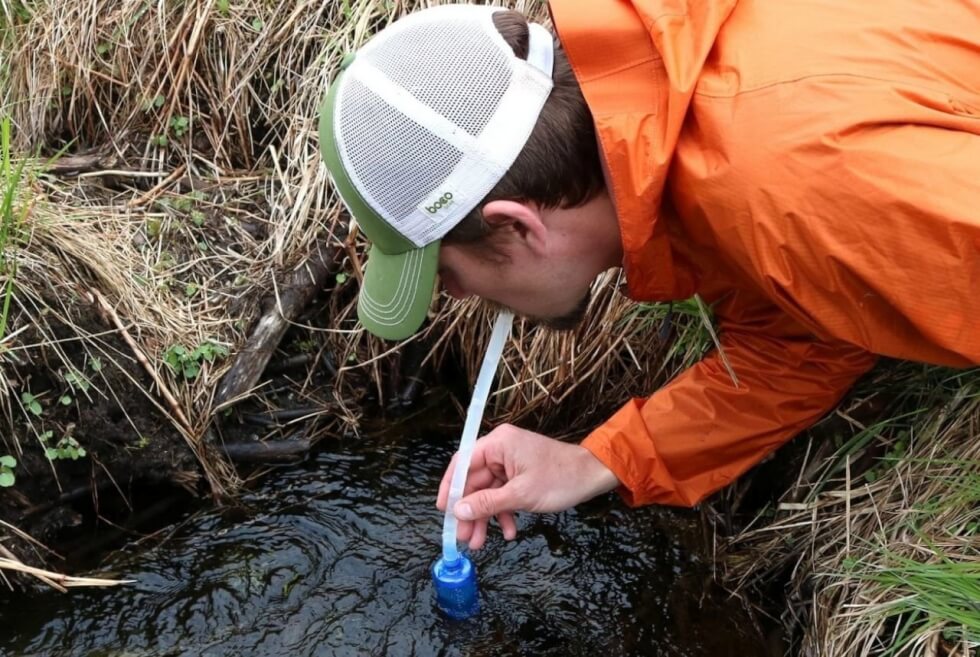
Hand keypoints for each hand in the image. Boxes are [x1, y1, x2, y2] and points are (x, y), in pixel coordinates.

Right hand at [436, 424, 619, 550]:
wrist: (593, 476)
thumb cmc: (561, 478)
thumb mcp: (521, 494)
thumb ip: (487, 503)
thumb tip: (459, 511)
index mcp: (498, 443)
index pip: (462, 463)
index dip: (450, 488)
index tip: (444, 511)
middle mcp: (500, 449)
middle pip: (474, 482)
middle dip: (470, 511)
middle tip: (464, 537)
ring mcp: (510, 463)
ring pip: (487, 492)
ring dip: (485, 517)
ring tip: (480, 543)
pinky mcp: (519, 475)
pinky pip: (503, 494)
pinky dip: (504, 512)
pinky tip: (509, 531)